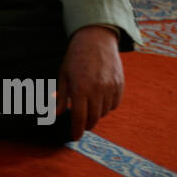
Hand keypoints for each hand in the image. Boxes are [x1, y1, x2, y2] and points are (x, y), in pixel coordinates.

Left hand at [56, 25, 124, 140]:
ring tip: (89, 106)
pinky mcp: (119, 85)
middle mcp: (97, 90)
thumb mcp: (63, 75)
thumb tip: (57, 114)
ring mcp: (110, 88)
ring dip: (96, 114)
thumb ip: (62, 96)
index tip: (75, 137)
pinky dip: (107, 106)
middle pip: (93, 118)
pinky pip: (114, 104)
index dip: (77, 130)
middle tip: (81, 124)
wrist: (96, 40)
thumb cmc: (75, 57)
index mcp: (80, 88)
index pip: (79, 117)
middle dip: (87, 125)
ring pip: (104, 112)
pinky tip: (99, 99)